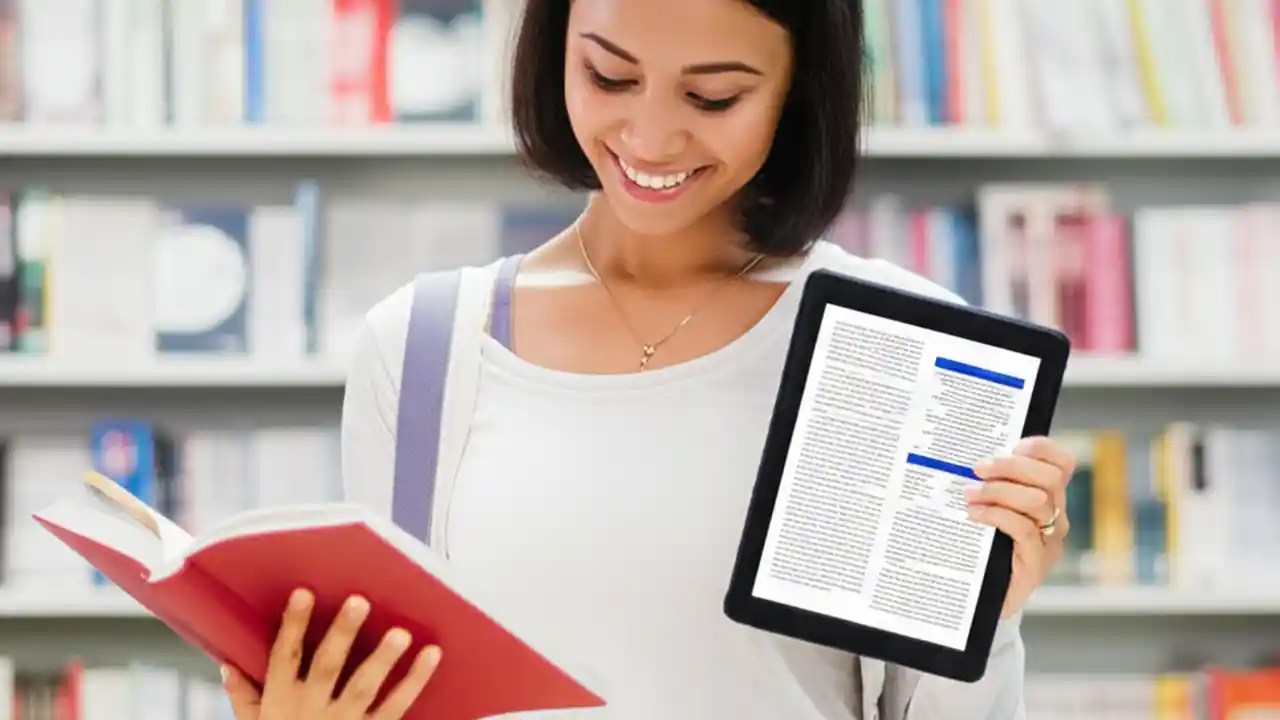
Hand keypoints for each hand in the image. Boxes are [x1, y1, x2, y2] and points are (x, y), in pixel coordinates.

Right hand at [223, 588, 442, 719]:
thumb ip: (243, 699)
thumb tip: (227, 666)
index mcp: (280, 704)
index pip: (284, 658)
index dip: (293, 626)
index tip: (304, 593)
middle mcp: (311, 711)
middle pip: (327, 667)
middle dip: (341, 634)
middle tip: (359, 602)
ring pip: (363, 688)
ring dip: (382, 659)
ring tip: (401, 633)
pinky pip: (396, 707)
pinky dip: (415, 681)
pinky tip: (432, 655)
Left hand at [965, 436, 1074, 618]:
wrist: (983, 597)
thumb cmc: (983, 546)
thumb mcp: (990, 509)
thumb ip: (990, 484)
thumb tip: (966, 456)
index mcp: (1048, 498)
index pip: (1062, 464)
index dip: (1043, 449)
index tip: (1014, 444)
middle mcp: (1056, 517)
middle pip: (1049, 479)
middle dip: (1012, 466)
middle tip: (978, 467)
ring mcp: (1048, 541)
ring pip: (1036, 501)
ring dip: (999, 490)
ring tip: (969, 493)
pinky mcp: (1035, 563)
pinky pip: (1022, 528)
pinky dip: (995, 514)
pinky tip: (973, 514)